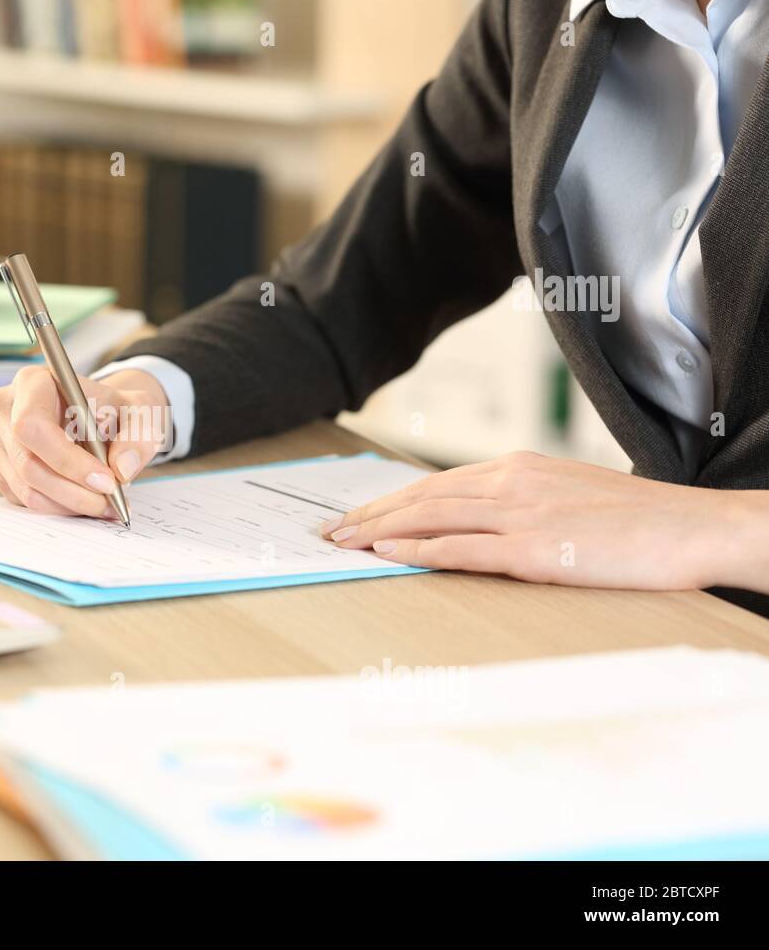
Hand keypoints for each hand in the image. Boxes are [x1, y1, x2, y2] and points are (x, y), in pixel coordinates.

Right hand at [0, 367, 168, 516]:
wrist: (104, 416)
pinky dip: (60, 508)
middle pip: (27, 463)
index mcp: (32, 382)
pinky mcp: (3, 470)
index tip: (106, 480)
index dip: (67, 459)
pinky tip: (87, 500)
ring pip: (27, 488)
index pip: (32, 426)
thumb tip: (122, 468)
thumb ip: (137, 437)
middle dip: (73, 491)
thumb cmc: (116, 409)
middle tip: (112, 501)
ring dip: (70, 504)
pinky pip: (27, 500)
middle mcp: (6, 409)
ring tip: (106, 504)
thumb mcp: (140, 413)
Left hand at [321, 451, 764, 590]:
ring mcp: (521, 514)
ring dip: (377, 532)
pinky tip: (384, 554)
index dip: (389, 501)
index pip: (435, 483)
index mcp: (517, 467)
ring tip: (341, 543)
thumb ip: (520, 501)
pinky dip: (417, 550)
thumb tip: (479, 518)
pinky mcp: (535, 549)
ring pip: (430, 517)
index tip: (355, 515)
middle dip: (368, 514)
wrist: (692, 527)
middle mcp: (510, 482)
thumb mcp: (566, 495)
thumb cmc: (636, 519)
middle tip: (329, 531)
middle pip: (420, 496)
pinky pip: (462, 549)